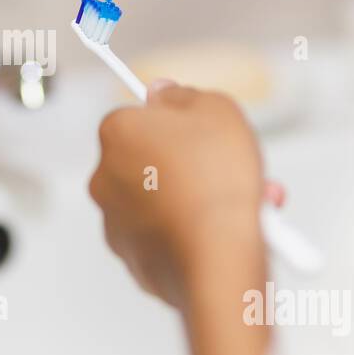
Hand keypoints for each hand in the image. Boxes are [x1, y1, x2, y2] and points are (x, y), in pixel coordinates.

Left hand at [88, 82, 269, 308]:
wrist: (217, 260)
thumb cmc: (216, 182)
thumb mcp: (216, 109)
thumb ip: (184, 96)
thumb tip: (162, 93)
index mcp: (117, 133)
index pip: (140, 116)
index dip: (177, 123)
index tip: (203, 131)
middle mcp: (105, 178)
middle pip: (152, 161)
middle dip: (195, 165)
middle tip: (234, 169)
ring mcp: (116, 223)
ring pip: (163, 202)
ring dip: (200, 199)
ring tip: (248, 206)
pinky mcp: (135, 261)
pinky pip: (168, 239)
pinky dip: (193, 235)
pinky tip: (226, 234)